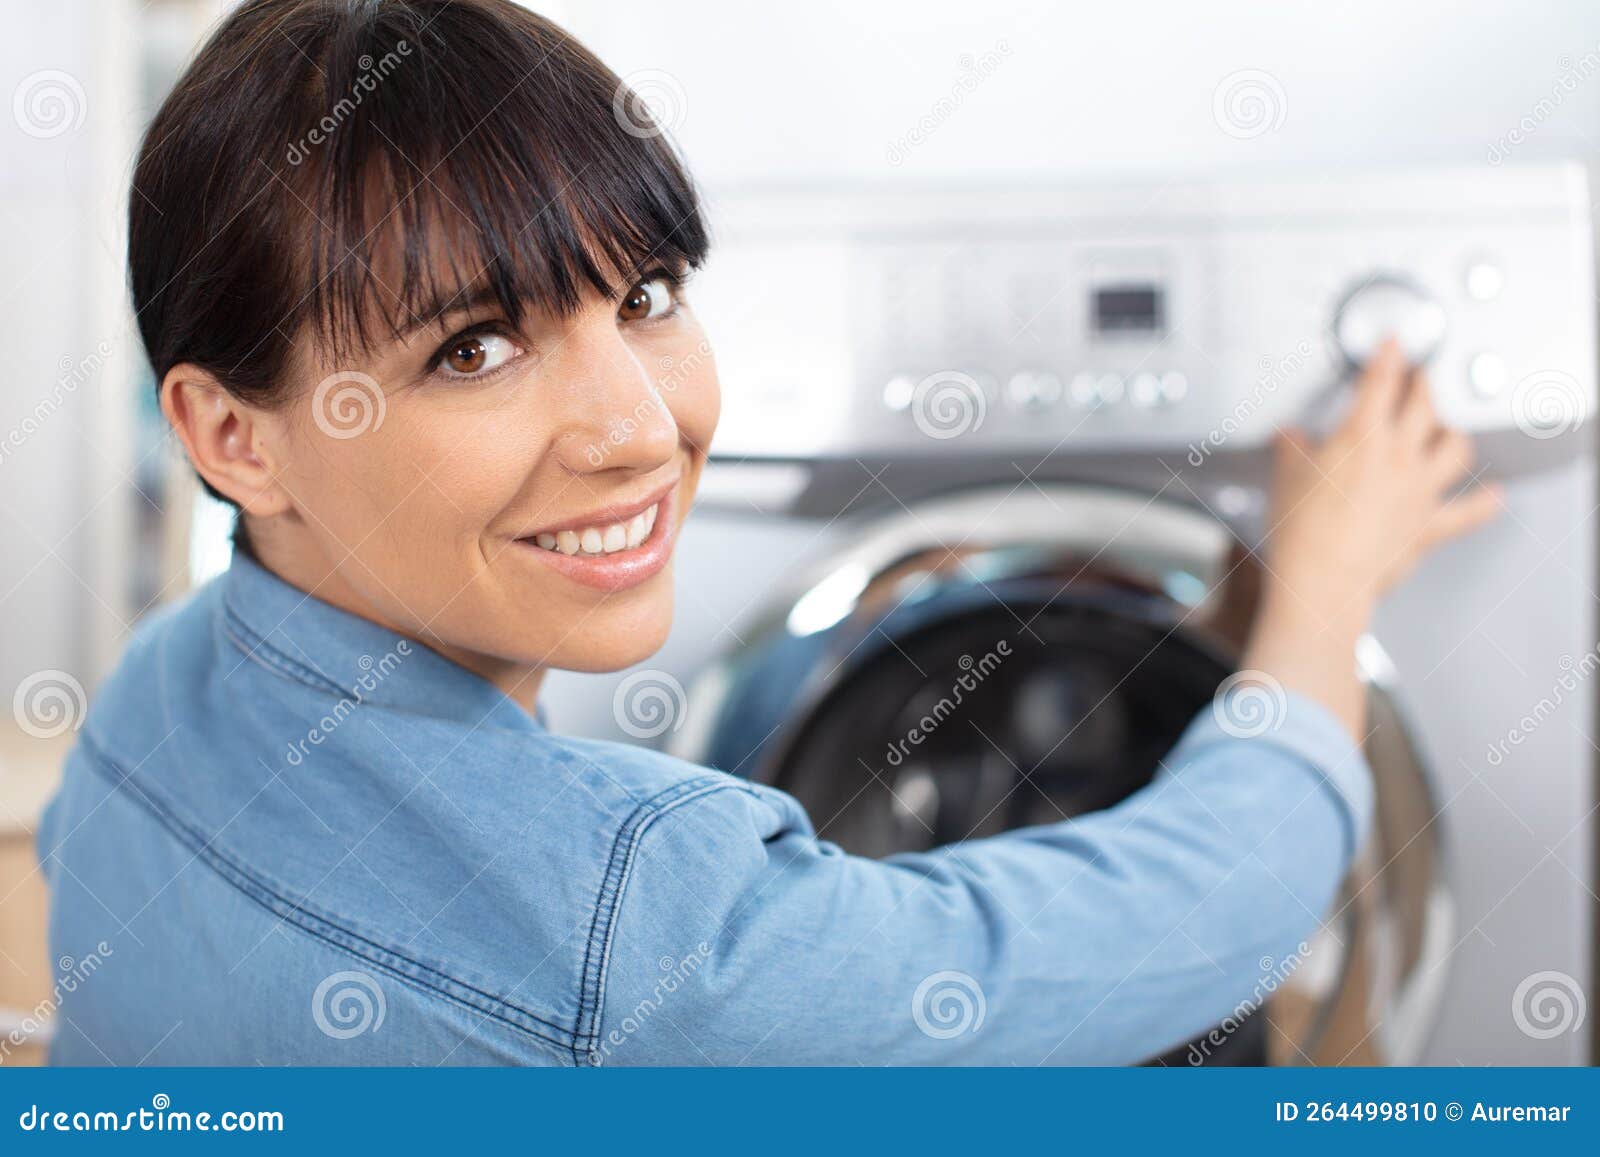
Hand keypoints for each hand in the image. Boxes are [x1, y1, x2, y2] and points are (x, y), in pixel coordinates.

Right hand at [1241, 337, 1501, 737]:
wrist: (1322, 579)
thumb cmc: (1302, 531)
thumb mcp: (1285, 477)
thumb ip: (1292, 449)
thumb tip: (1289, 438)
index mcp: (1361, 437)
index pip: (1381, 381)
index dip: (1389, 356)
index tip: (1395, 344)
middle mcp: (1398, 456)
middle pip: (1425, 405)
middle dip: (1424, 383)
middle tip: (1420, 376)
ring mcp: (1419, 490)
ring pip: (1455, 448)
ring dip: (1454, 433)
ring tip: (1449, 426)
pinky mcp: (1428, 525)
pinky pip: (1468, 512)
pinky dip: (1484, 503)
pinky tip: (1494, 496)